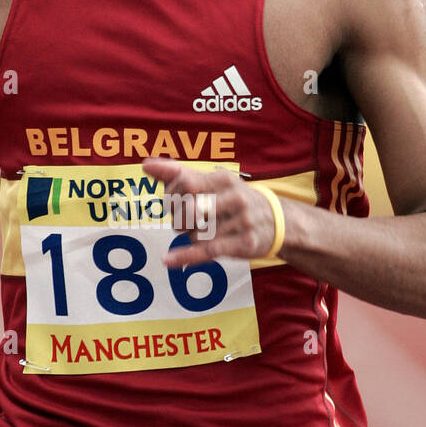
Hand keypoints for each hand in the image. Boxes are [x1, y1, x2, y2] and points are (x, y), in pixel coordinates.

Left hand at [141, 157, 279, 267]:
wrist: (279, 221)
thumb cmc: (235, 200)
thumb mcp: (214, 182)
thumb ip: (180, 174)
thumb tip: (146, 166)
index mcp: (223, 179)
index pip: (185, 182)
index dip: (171, 194)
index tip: (171, 201)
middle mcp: (233, 198)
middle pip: (187, 209)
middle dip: (178, 219)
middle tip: (184, 221)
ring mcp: (240, 221)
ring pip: (196, 234)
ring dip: (192, 237)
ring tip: (204, 233)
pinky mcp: (244, 243)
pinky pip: (208, 250)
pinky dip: (186, 256)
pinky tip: (167, 260)